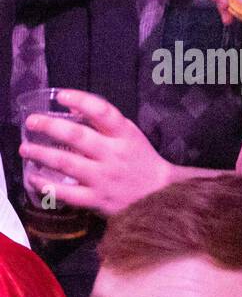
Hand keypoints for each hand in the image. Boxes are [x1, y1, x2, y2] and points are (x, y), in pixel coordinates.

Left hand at [18, 90, 172, 214]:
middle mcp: (114, 155)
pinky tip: (34, 178)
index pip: (103, 113)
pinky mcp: (98, 200)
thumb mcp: (130, 136)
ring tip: (26, 149)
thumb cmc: (141, 161)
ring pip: (67, 163)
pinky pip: (67, 193)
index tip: (61, 96)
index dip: (81, 101)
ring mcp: (105, 178)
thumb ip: (104, 122)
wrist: (161, 195)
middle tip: (32, 121)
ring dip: (41, 154)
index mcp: (125, 136)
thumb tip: (71, 106)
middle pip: (78, 136)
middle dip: (50, 126)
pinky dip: (47, 186)